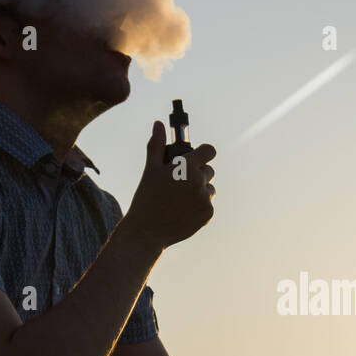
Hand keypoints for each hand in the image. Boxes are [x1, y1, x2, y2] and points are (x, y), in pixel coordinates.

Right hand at [122, 121, 216, 249]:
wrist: (147, 231)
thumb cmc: (146, 198)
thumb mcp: (150, 170)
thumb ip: (157, 145)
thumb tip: (158, 124)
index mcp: (186, 167)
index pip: (209, 151)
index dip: (204, 152)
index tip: (198, 156)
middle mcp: (199, 181)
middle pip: (209, 169)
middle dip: (197, 172)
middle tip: (180, 181)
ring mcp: (205, 199)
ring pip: (209, 187)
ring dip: (200, 189)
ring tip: (180, 197)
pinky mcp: (208, 214)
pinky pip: (208, 203)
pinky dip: (199, 205)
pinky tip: (183, 209)